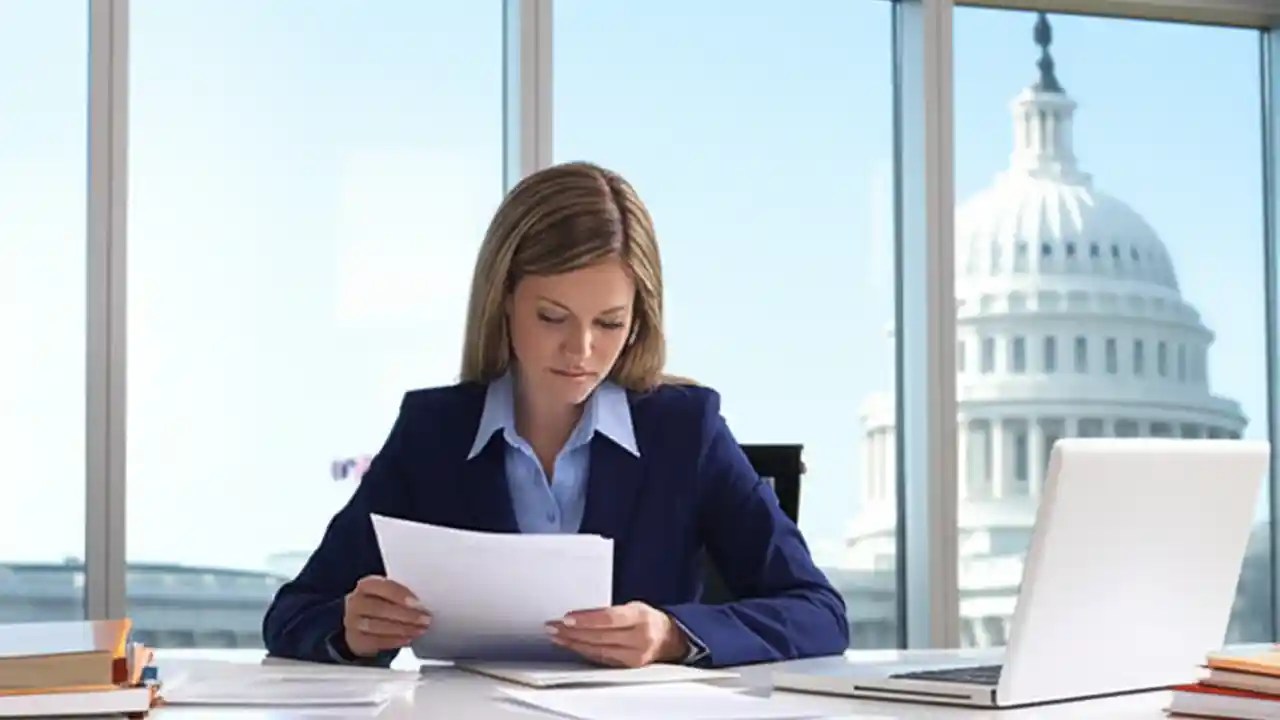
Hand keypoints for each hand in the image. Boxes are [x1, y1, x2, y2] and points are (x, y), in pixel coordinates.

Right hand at [342, 575, 430, 657]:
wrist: (358, 622)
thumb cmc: (380, 604)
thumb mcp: (387, 594)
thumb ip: (401, 595)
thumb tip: (423, 603)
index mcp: (366, 585)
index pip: (383, 586)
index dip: (401, 595)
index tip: (419, 603)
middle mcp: (356, 602)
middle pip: (380, 608)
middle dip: (406, 615)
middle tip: (425, 619)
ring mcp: (353, 622)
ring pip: (378, 626)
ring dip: (403, 629)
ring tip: (420, 630)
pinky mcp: (355, 640)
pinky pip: (376, 641)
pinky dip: (394, 641)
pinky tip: (408, 639)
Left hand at [545, 601, 689, 667]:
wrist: (668, 639)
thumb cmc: (646, 619)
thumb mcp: (633, 607)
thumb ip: (610, 611)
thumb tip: (579, 614)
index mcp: (641, 617)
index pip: (610, 619)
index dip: (587, 619)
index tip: (566, 618)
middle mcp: (639, 638)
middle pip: (600, 637)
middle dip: (573, 632)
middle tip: (553, 626)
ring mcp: (633, 656)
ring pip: (597, 651)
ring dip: (573, 643)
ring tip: (556, 635)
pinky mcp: (626, 667)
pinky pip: (600, 659)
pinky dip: (583, 651)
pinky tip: (571, 645)